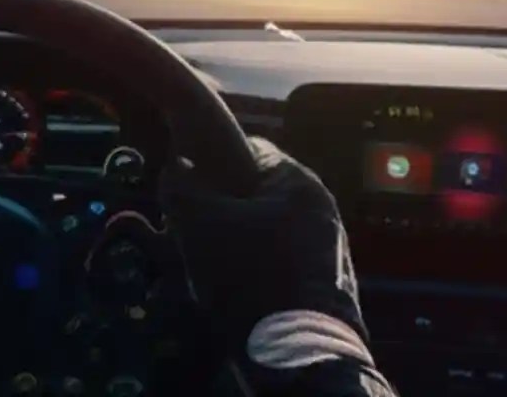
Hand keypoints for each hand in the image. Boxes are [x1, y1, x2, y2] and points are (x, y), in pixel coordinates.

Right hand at [161, 138, 394, 394]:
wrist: (296, 356)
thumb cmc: (248, 278)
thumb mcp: (200, 226)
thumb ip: (182, 188)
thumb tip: (177, 165)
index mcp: (300, 184)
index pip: (252, 149)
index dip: (213, 161)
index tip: (188, 184)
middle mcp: (322, 210)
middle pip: (258, 193)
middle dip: (222, 207)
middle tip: (191, 228)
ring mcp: (329, 247)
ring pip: (268, 228)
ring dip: (237, 239)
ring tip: (209, 263)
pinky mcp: (327, 282)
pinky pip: (281, 259)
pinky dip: (256, 266)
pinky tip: (235, 288)